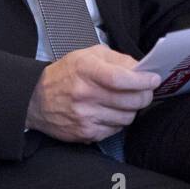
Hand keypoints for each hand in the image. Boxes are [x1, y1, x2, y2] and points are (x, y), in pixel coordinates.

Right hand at [25, 45, 160, 143]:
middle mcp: (85, 94)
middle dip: (145, 96)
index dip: (142, 80)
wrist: (36, 99)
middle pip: (129, 100)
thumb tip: (141, 69)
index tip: (154, 79)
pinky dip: (119, 121)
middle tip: (146, 91)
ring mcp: (85, 116)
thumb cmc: (66, 74)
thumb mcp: (89, 55)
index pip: (121, 78)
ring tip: (126, 101)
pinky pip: (115, 130)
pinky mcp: (84, 133)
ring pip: (126, 117)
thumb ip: (117, 59)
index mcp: (86, 70)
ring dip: (132, 110)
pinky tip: (112, 112)